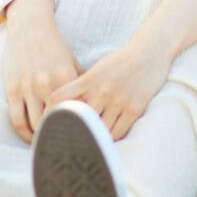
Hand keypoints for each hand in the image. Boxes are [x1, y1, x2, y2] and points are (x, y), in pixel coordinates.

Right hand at [2, 14, 80, 143]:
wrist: (29, 28)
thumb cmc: (54, 46)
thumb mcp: (72, 61)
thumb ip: (82, 82)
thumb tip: (97, 102)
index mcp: (66, 77)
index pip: (76, 110)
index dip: (81, 126)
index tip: (85, 137)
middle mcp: (47, 83)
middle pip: (56, 121)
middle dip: (61, 135)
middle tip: (67, 146)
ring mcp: (28, 88)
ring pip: (36, 124)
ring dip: (42, 137)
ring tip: (49, 143)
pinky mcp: (12, 90)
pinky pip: (17, 120)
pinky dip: (24, 133)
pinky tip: (31, 137)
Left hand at [48, 41, 171, 140]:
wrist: (149, 53)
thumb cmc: (120, 61)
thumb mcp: (97, 69)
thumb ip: (82, 86)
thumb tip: (64, 107)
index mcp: (88, 80)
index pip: (60, 98)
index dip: (50, 112)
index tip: (47, 123)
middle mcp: (101, 91)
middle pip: (79, 120)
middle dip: (72, 131)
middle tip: (65, 143)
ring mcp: (118, 101)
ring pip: (99, 130)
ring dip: (93, 137)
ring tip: (88, 143)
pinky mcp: (134, 109)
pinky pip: (118, 132)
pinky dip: (110, 138)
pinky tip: (107, 138)